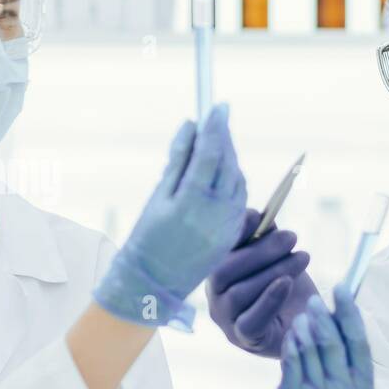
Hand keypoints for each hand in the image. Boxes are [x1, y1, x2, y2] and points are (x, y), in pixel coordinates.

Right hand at [93, 103, 245, 329]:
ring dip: (230, 158)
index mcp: (191, 202)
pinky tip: (224, 171)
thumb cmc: (147, 236)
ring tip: (219, 141)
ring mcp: (228, 226)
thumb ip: (178, 160)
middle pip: (228, 165)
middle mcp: (215, 214)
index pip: (210, 154)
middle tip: (219, 117)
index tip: (218, 107)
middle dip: (224, 139)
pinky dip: (234, 180)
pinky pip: (240, 200)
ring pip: (238, 181)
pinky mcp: (233, 235)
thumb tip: (191, 126)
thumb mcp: (158, 196)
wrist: (154, 282)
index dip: (216, 128)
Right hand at [206, 208, 316, 356]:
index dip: (234, 231)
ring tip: (301, 258)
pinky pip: (250, 321)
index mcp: (218, 270)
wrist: (309, 326)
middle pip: (223, 270)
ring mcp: (226, 319)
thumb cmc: (289, 289)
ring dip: (272, 271)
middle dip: (259, 250)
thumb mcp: (278, 257)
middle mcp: (215, 295)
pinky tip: (287, 284)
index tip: (258, 217)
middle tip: (291, 237)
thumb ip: (264, 237)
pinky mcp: (244, 339)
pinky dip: (269, 300)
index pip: (216, 249)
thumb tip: (257, 215)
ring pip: (237, 294)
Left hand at [245, 286, 374, 388]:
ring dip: (305, 326)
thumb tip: (339, 317)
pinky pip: (292, 362)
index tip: (343, 290)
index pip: (360, 344)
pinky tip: (291, 334)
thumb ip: (346, 364)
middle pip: (336, 343)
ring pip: (312, 349)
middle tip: (315, 300)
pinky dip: (292, 343)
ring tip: (302, 315)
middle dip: (324, 316)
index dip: (351, 314)